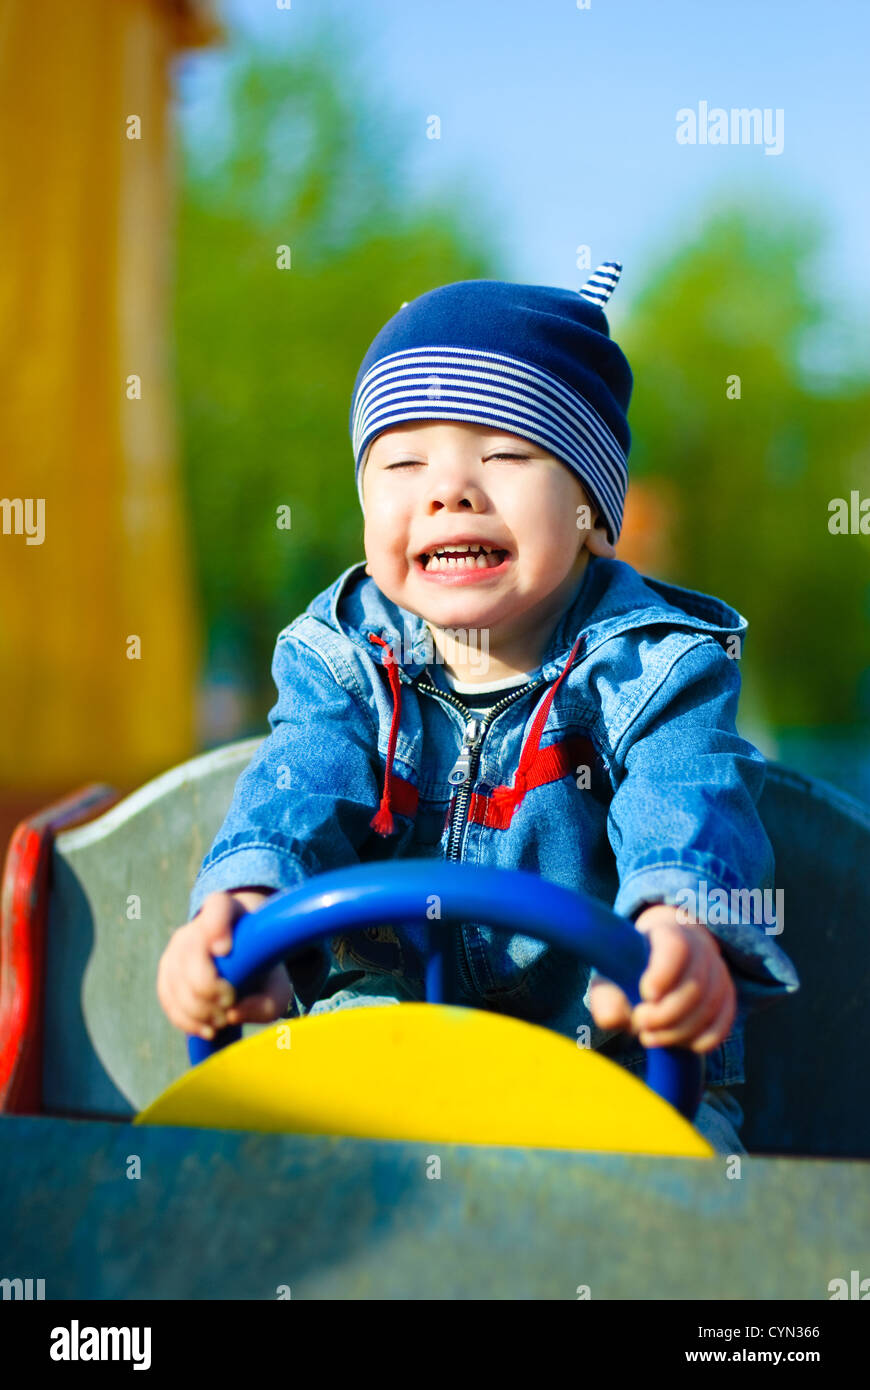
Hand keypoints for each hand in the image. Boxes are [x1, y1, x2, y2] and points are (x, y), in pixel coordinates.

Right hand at [157, 888, 292, 1039]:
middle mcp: (197, 925)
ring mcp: (178, 947)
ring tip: (222, 1020)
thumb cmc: (263, 970)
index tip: (225, 949)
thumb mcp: (277, 987)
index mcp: (230, 913)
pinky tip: (207, 1029)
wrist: (244, 962)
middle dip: (208, 988)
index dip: (216, 926)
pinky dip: (186, 1019)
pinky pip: (167, 997)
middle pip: (191, 954)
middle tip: (229, 1003)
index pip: (217, 906)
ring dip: (198, 1009)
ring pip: (176, 980)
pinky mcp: (167, 970)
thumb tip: (232, 1014)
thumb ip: (265, 1003)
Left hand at [587, 903, 736, 1051]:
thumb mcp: (610, 979)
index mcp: (666, 934)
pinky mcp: (726, 997)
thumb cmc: (628, 972)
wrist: (656, 965)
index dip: (664, 973)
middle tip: (641, 1024)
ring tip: (650, 1037)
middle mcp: (699, 949)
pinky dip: (703, 1039)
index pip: (676, 947)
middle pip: (696, 984)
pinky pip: (724, 1022)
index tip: (646, 994)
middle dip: (668, 1014)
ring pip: (711, 1005)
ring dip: (680, 1031)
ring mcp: (717, 972)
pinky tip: (679, 1046)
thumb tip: (613, 1019)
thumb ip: (606, 999)